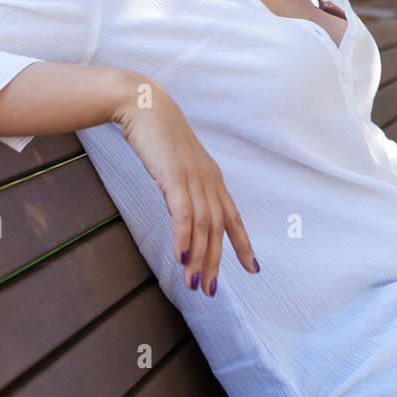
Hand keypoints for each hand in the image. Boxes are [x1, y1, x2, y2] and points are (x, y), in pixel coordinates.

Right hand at [113, 74, 258, 297]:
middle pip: (219, 229)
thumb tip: (184, 212)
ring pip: (204, 226)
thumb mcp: (176, 164)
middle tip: (210, 291)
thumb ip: (184, 187)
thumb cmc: (157, 135)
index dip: (244, 245)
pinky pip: (183, 213)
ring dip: (199, 258)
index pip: (233, 217)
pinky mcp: (174, 176)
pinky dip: (183, 237)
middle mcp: (209, 179)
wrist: (143, 105)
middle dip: (216, 262)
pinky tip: (181, 257)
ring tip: (193, 285)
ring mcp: (193, 177)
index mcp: (212, 178)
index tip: (254, 269)